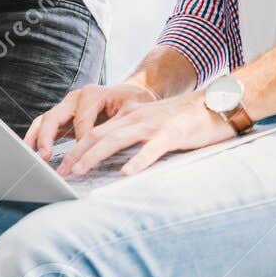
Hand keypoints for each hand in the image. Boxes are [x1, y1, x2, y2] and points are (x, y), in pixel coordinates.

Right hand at [24, 80, 157, 160]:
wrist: (133, 94)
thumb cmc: (134, 101)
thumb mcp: (133, 110)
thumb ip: (119, 124)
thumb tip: (109, 143)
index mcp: (92, 94)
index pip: (81, 120)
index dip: (81, 140)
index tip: (82, 157)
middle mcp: (75, 97)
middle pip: (54, 116)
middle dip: (48, 137)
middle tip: (45, 156)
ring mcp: (67, 106)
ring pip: (45, 120)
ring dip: (36, 139)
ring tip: (33, 157)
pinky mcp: (63, 117)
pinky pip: (44, 126)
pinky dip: (36, 139)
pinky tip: (32, 154)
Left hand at [54, 89, 235, 177]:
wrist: (217, 103)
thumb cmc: (186, 119)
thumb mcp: (154, 125)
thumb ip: (135, 138)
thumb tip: (115, 162)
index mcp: (131, 117)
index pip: (95, 132)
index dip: (75, 149)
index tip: (58, 166)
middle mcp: (137, 118)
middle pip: (98, 136)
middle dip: (75, 154)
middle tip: (58, 173)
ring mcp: (154, 125)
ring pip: (117, 140)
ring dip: (94, 156)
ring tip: (78, 171)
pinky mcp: (173, 133)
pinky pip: (152, 148)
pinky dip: (138, 160)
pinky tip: (127, 173)